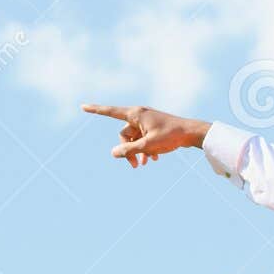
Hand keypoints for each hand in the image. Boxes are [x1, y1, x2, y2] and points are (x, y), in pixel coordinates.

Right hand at [81, 103, 209, 167]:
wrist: (191, 133)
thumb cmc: (171, 137)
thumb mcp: (148, 146)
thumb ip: (129, 151)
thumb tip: (113, 153)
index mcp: (135, 114)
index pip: (110, 112)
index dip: (96, 110)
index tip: (82, 106)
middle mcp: (139, 115)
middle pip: (124, 135)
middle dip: (128, 151)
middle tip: (136, 167)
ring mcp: (146, 121)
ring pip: (134, 139)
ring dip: (138, 152)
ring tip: (145, 164)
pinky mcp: (153, 128)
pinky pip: (143, 139)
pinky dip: (146, 149)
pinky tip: (154, 159)